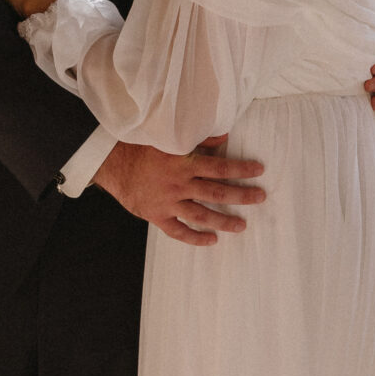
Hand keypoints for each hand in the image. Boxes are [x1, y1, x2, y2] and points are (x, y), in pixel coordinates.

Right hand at [93, 135, 266, 247]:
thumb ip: (199, 139)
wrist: (114, 164)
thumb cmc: (142, 147)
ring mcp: (170, 203)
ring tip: (241, 225)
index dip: (241, 169)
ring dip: (224, 221)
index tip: (259, 170)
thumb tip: (225, 135)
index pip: (220, 166)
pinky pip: (180, 231)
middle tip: (260, 198)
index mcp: (185, 162)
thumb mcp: (170, 138)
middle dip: (241, 195)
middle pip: (217, 192)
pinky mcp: (158, 216)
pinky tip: (211, 240)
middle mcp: (180, 184)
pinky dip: (196, 237)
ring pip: (202, 215)